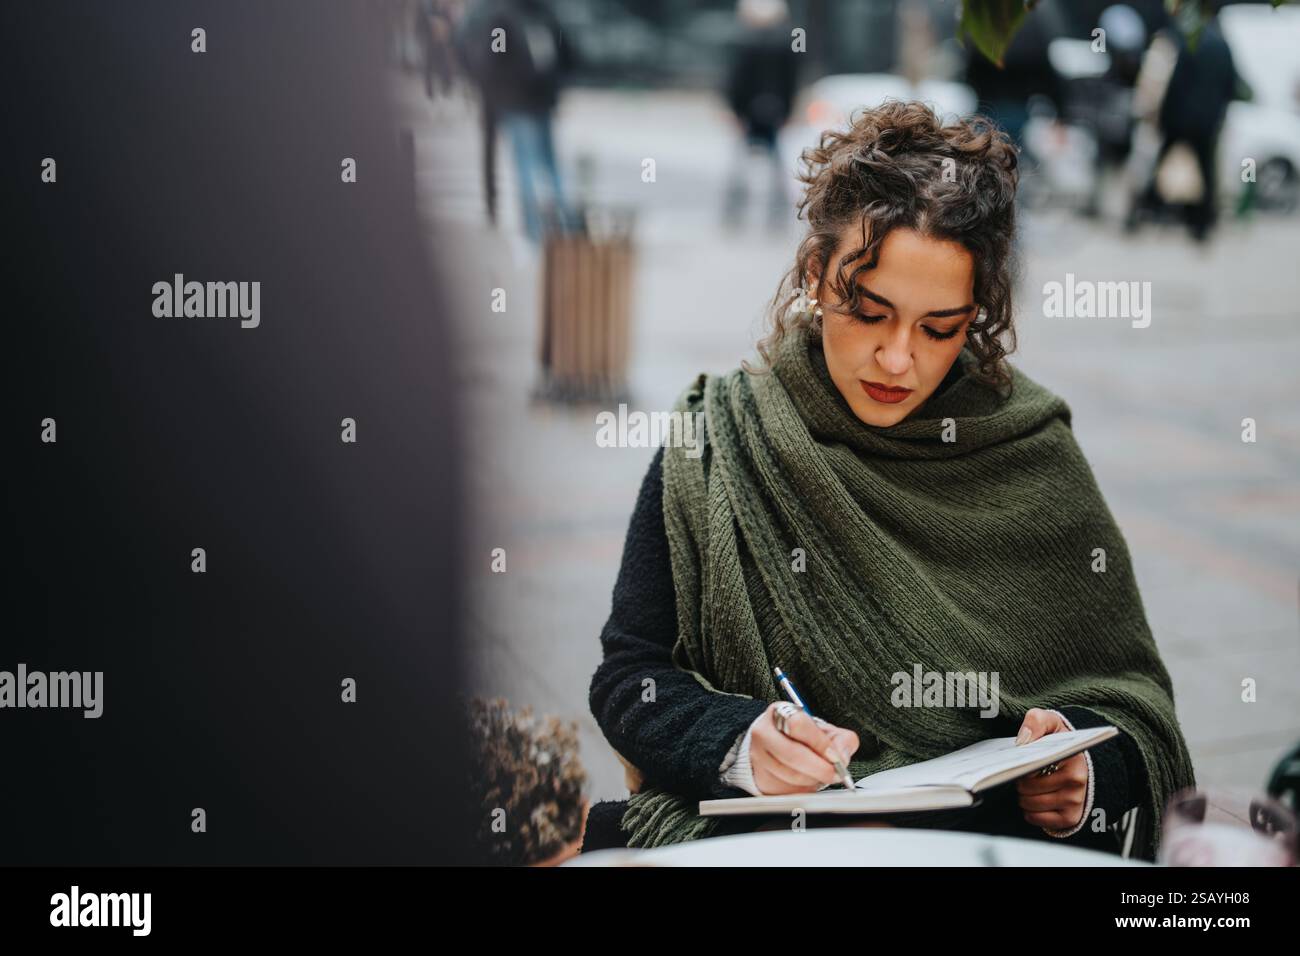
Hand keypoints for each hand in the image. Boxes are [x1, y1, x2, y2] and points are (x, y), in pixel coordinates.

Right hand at [750, 702, 858, 794]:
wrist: (775, 746)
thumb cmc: (800, 737)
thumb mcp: (823, 730)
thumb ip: (840, 739)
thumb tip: (841, 757)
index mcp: (780, 713)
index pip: (798, 725)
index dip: (820, 743)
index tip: (835, 756)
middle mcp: (764, 733)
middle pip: (792, 754)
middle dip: (820, 768)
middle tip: (835, 773)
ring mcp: (758, 757)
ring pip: (790, 775)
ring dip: (813, 780)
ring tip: (821, 775)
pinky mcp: (760, 779)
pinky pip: (786, 790)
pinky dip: (803, 790)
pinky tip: (808, 782)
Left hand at [1014, 708, 1087, 830]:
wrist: (1076, 758)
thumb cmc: (1057, 739)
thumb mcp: (1049, 722)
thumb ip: (1036, 721)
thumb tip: (1023, 741)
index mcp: (1071, 757)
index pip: (1033, 767)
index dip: (1021, 766)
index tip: (1020, 763)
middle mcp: (1077, 781)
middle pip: (1027, 788)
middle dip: (1019, 781)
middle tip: (1024, 774)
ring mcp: (1075, 801)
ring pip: (1030, 805)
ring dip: (1023, 797)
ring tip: (1029, 786)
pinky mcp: (1071, 817)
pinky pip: (1036, 819)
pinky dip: (1030, 811)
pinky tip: (1034, 800)